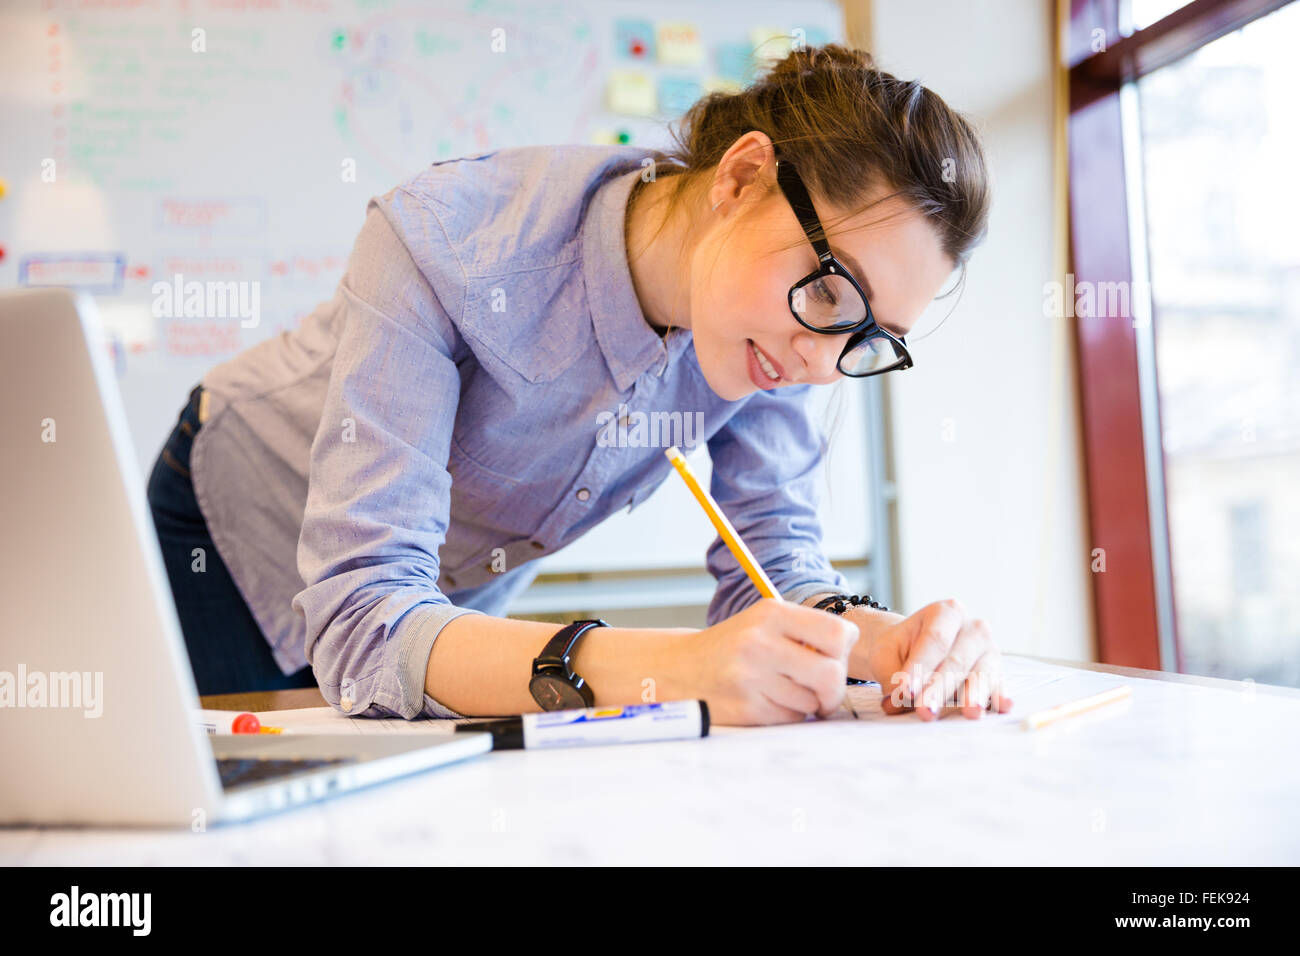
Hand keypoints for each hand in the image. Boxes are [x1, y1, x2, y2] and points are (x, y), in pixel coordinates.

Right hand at [670, 598, 858, 725]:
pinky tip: (767, 700)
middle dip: (833, 688)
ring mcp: (751, 677)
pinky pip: (791, 718)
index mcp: (771, 614)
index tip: (833, 656)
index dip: (844, 649)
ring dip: (806, 702)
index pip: (837, 632)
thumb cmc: (735, 646)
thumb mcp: (764, 622)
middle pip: (831, 674)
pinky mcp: (747, 708)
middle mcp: (760, 642)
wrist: (682, 669)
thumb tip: (852, 647)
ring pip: (812, 701)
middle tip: (823, 689)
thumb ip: (806, 630)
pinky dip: (787, 713)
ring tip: (782, 689)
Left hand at [860, 598, 1012, 719]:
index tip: (907, 690)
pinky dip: (998, 697)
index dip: (922, 665)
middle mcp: (973, 628)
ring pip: (981, 674)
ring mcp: (988, 651)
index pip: (935, 640)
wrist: (911, 652)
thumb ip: (890, 674)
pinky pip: (998, 685)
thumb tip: (897, 700)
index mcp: (945, 612)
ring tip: (969, 712)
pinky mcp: (996, 674)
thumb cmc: (899, 650)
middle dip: (940, 688)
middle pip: (957, 660)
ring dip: (973, 695)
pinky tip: (1002, 706)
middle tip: (926, 710)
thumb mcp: (886, 654)